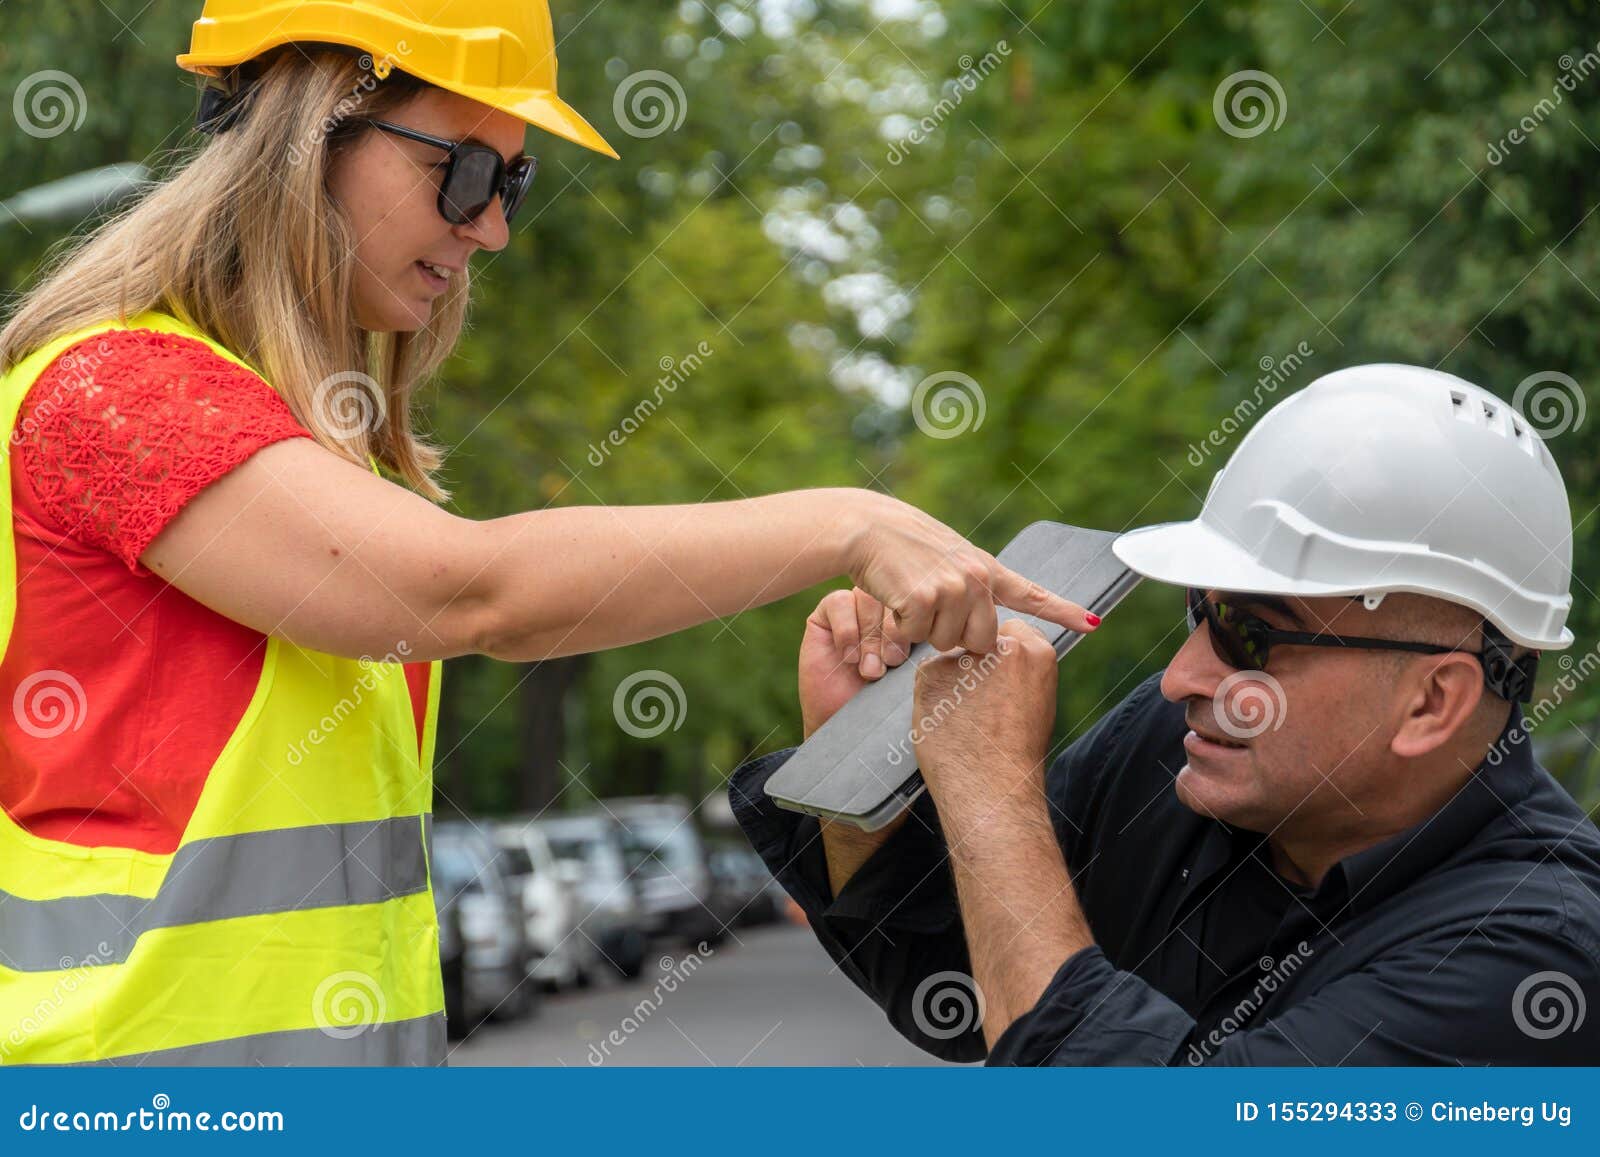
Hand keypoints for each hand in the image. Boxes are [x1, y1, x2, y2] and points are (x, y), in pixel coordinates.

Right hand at [798, 588, 911, 737]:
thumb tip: (941, 626)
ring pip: (868, 597)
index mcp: (910, 615)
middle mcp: (882, 606)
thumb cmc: (882, 699)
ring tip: (869, 668)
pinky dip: (847, 630)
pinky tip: (849, 657)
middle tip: (890, 663)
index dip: (918, 626)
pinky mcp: (827, 611)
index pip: (919, 601)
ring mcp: (854, 607)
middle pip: (893, 597)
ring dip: (870, 635)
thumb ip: (925, 646)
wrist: (844, 720)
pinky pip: (840, 601)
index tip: (914, 659)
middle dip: (894, 633)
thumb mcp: (912, 672)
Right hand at [843, 492, 1098, 654]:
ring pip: (945, 644)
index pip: (1031, 594)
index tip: (1093, 623)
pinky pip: (915, 637)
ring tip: (909, 595)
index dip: (1063, 611)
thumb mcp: (948, 558)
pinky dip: (900, 627)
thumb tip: (982, 632)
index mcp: (985, 567)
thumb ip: (971, 586)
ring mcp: (953, 588)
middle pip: (980, 642)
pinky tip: (894, 598)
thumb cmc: (901, 547)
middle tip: (930, 610)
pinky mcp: (924, 599)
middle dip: (955, 639)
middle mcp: (976, 577)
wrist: (867, 527)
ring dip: (923, 631)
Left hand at [911, 620, 1060, 811]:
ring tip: (965, 721)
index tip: (1000, 680)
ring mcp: (964, 656)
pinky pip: (930, 676)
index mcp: (1037, 651)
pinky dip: (933, 696)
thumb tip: (1002, 658)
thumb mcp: (1039, 703)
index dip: (1001, 656)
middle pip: (979, 642)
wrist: (990, 786)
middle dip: (975, 664)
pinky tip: (947, 723)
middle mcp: (1001, 646)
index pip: (1012, 632)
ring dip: (952, 680)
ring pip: (952, 660)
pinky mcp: (931, 671)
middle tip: (980, 706)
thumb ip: (1022, 672)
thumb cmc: (1016, 755)